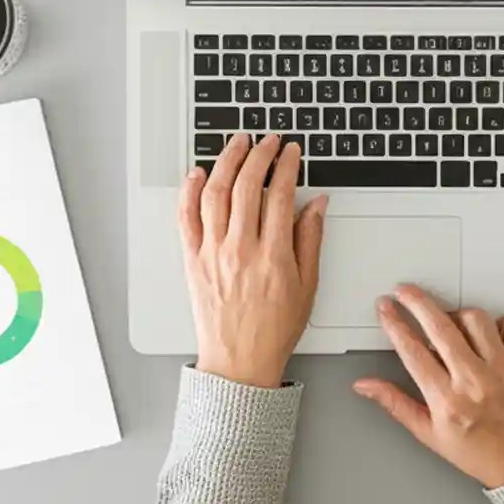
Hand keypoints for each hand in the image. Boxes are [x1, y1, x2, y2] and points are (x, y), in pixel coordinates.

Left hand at [178, 134, 327, 387]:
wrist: (239, 362)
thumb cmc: (274, 329)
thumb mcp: (308, 286)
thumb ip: (311, 240)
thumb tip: (316, 204)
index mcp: (274, 256)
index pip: (280, 195)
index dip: (288, 166)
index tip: (292, 152)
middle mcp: (241, 250)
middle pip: (248, 186)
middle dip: (260, 155)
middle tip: (268, 141)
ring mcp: (213, 253)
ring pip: (216, 193)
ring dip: (227, 161)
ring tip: (237, 144)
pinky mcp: (192, 260)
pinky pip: (186, 217)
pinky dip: (190, 190)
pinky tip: (198, 173)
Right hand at [352, 285, 503, 488]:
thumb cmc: (477, 451)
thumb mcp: (428, 433)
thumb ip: (395, 403)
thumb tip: (365, 385)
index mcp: (447, 400)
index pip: (412, 351)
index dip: (394, 323)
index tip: (385, 307)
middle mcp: (475, 381)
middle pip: (439, 326)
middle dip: (416, 301)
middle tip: (404, 291)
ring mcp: (503, 369)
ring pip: (475, 319)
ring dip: (458, 316)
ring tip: (452, 325)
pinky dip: (498, 323)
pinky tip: (488, 335)